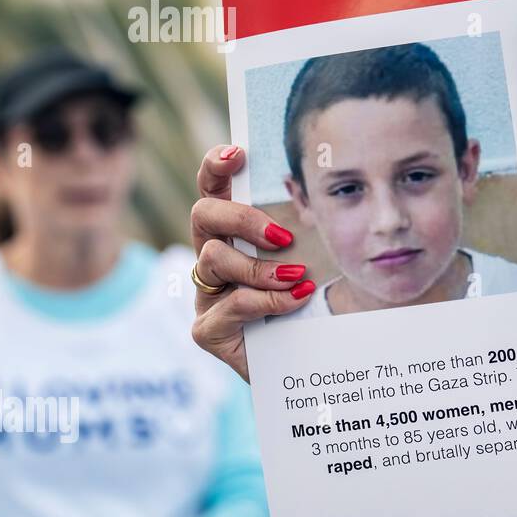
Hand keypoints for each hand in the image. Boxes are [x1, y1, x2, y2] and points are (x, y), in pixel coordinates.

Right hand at [190, 145, 314, 381]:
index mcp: (232, 235)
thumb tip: (310, 184)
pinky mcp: (207, 330)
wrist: (312, 363)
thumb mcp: (313, 256)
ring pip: (214, 259)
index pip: (213, 190)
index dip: (215, 166)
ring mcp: (206, 296)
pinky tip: (296, 299)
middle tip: (283, 236)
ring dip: (261, 268)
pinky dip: (268, 300)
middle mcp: (212, 260)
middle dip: (242, 219)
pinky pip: (230, 304)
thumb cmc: (313, 302)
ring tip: (298, 276)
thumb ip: (303, 225)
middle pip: (202, 216)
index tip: (237, 154)